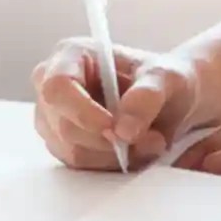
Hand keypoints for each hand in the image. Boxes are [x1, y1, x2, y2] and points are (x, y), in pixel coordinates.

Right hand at [32, 38, 202, 170]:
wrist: (168, 100)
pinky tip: (130, 151)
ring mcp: (52, 117)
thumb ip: (147, 97)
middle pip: (63, 125)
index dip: (82, 112)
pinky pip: (79, 165)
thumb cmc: (162, 80)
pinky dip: (110, 164)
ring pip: (71, 151)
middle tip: (152, 139)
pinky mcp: (61, 143)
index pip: (58, 87)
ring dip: (113, 156)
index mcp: (70, 55)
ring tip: (147, 143)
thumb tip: (123, 130)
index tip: (116, 129)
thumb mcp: (168, 79)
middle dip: (109, 141)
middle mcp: (52, 85)